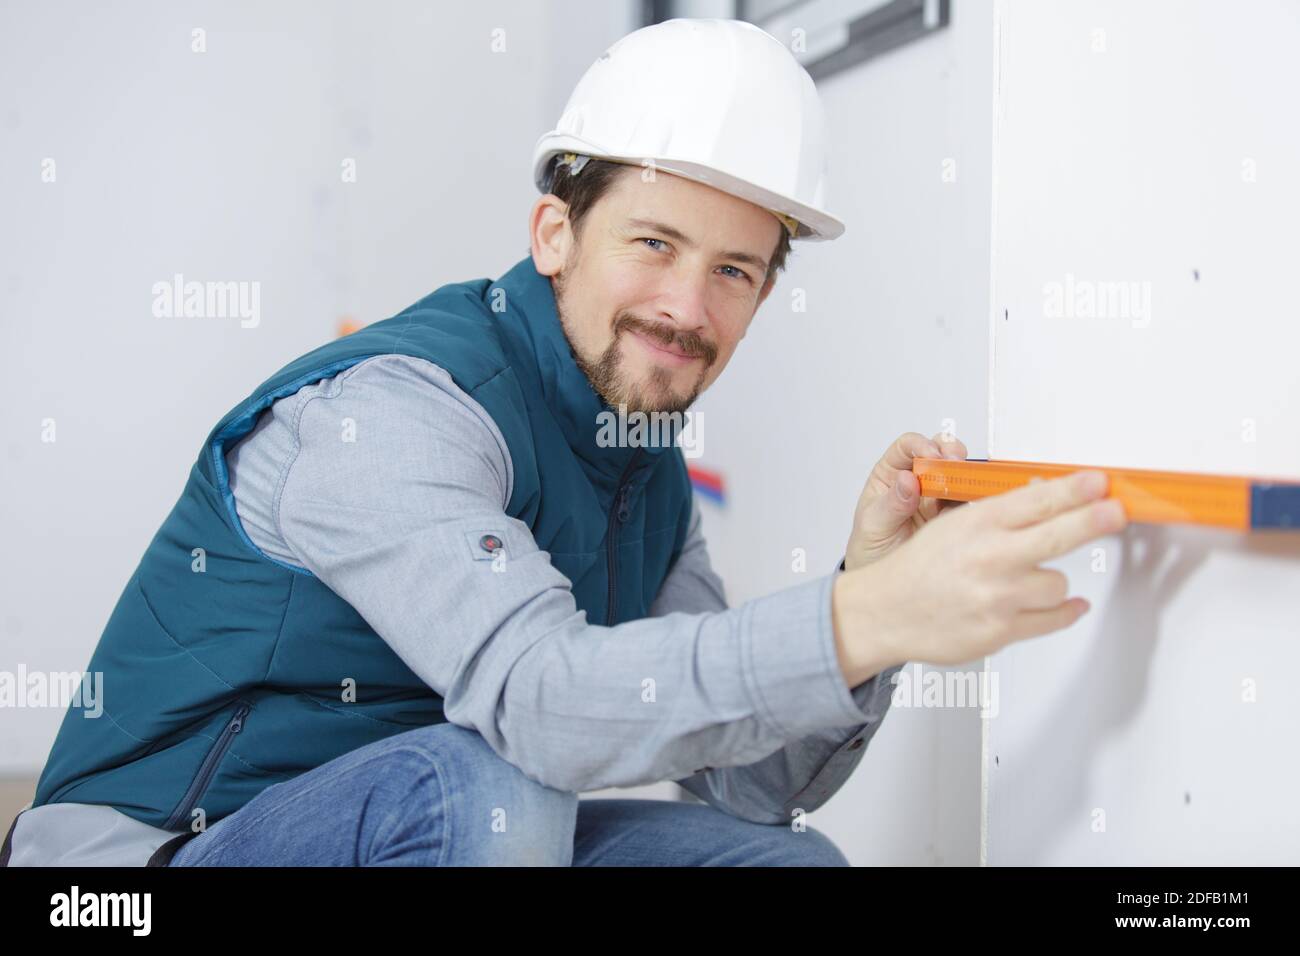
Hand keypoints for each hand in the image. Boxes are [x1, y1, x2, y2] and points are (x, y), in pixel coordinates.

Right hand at [832, 469, 1128, 680]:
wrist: (885, 611)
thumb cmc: (919, 567)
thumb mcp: (952, 525)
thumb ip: (1000, 514)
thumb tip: (1048, 495)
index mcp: (977, 524)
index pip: (1036, 500)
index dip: (1075, 489)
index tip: (1100, 481)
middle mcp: (990, 558)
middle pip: (1059, 535)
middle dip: (1095, 520)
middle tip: (1117, 512)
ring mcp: (998, 597)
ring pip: (1058, 582)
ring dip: (1051, 578)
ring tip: (1032, 577)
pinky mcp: (1002, 631)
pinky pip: (1054, 618)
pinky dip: (1065, 610)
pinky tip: (1070, 604)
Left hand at [842, 431, 967, 572]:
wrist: (887, 585)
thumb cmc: (871, 549)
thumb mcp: (873, 528)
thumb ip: (889, 505)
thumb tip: (906, 480)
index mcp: (890, 475)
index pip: (906, 447)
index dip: (921, 445)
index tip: (931, 456)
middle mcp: (917, 480)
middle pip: (939, 451)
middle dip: (950, 453)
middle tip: (956, 465)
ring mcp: (939, 496)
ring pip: (959, 473)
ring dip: (967, 474)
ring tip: (968, 485)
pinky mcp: (956, 514)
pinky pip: (971, 500)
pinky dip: (977, 497)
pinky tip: (976, 503)